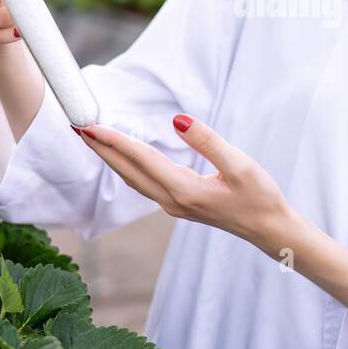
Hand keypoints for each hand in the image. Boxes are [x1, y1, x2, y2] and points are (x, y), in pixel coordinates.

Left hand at [72, 114, 295, 250]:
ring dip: (112, 158)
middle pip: (128, 171)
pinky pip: (144, 182)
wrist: (269, 229)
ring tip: (93, 138)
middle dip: (102, 149)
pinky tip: (123, 155)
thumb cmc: (260, 196)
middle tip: (78, 126)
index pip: (141, 159)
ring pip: (133, 178)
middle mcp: (172, 201)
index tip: (91, 125)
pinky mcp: (179, 203)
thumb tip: (177, 120)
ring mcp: (173, 205)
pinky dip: (128, 165)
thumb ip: (207, 141)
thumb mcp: (239, 165)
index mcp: (184, 191)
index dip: (114, 140)